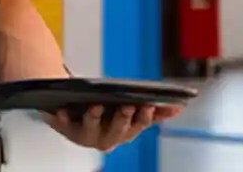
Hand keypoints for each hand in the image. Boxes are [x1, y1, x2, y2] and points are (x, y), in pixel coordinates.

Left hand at [46, 104, 182, 151]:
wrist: (71, 108)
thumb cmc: (106, 109)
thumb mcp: (129, 108)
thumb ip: (153, 110)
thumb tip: (180, 107)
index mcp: (125, 132)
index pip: (139, 125)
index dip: (144, 116)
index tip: (148, 104)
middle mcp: (107, 138)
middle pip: (117, 131)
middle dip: (123, 119)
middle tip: (126, 106)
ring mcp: (85, 135)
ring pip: (92, 130)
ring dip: (95, 119)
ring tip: (96, 106)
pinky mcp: (65, 128)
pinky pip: (63, 125)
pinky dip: (63, 119)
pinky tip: (62, 110)